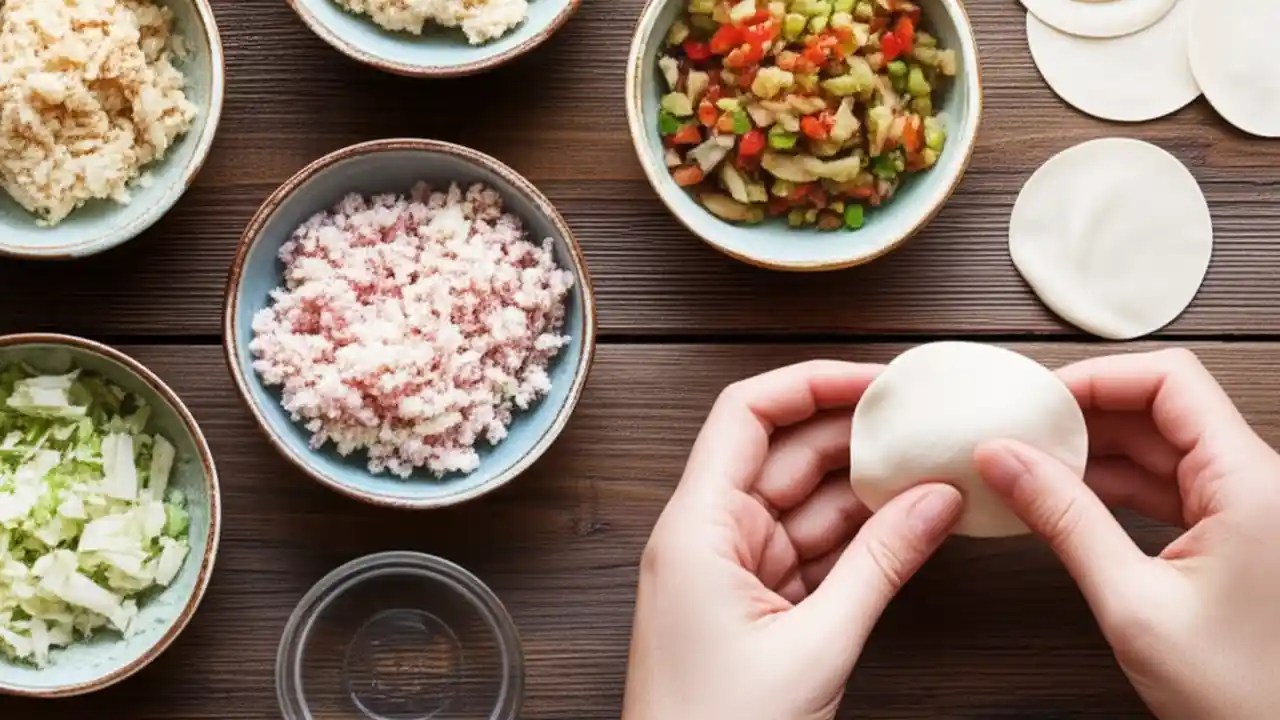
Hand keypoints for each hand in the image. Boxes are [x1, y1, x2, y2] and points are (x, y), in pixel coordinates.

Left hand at [623, 361, 962, 719]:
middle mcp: (708, 536)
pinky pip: (812, 550)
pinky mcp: (756, 606)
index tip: (876, 380)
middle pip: (782, 454)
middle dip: (854, 436)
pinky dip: (857, 539)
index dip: (811, 384)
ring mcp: (732, 571)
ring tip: (932, 470)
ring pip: (803, 503)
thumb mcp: (816, 645)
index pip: (746, 414)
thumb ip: (881, 565)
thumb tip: (935, 500)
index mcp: (696, 527)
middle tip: (924, 424)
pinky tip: (906, 523)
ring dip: (864, 489)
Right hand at [974, 349, 1279, 719]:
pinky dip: (1118, 487)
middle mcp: (1260, 486)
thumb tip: (1006, 460)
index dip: (1098, 377)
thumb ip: (1064, 520)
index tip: (1039, 399)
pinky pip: (1172, 487)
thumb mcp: (1133, 603)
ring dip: (1097, 453)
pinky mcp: (1238, 538)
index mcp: (1253, 485)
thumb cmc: (1245, 695)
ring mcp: (1251, 511)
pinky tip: (1070, 499)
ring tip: (1033, 467)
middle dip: (1086, 415)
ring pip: (1164, 449)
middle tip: (1022, 431)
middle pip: (1163, 409)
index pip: (1171, 380)